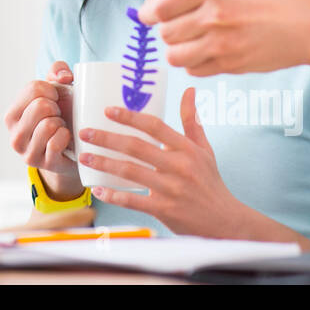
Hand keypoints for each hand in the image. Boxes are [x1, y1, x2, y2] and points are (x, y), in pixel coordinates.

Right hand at [4, 61, 79, 176]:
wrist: (73, 151)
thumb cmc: (62, 116)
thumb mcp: (57, 90)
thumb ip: (58, 71)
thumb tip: (64, 77)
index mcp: (12, 115)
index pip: (33, 88)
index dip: (52, 90)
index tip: (54, 99)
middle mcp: (14, 135)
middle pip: (41, 105)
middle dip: (56, 107)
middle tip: (58, 116)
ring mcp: (28, 153)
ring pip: (48, 125)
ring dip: (61, 123)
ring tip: (60, 128)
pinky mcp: (44, 164)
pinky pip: (56, 143)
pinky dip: (66, 137)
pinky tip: (65, 139)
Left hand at [78, 88, 250, 238]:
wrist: (224, 220)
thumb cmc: (210, 181)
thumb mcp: (204, 149)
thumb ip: (192, 120)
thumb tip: (189, 89)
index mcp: (186, 148)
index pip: (154, 126)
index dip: (130, 116)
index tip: (108, 111)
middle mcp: (178, 166)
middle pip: (136, 147)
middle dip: (106, 138)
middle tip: (85, 132)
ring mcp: (171, 189)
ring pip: (130, 172)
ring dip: (104, 163)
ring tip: (84, 157)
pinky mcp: (164, 210)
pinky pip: (133, 201)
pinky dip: (114, 196)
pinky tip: (98, 189)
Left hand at [136, 0, 309, 75]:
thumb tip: (158, 2)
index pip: (159, 6)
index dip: (148, 13)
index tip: (147, 16)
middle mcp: (212, 11)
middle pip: (165, 32)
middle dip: (169, 30)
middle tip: (184, 26)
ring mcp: (221, 41)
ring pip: (175, 54)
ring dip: (179, 49)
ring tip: (195, 41)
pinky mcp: (231, 64)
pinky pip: (194, 70)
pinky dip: (196, 63)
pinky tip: (211, 52)